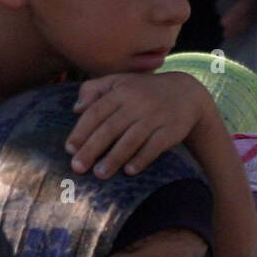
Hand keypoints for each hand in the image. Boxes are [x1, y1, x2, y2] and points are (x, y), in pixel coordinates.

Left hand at [66, 70, 208, 177]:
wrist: (186, 93)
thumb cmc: (144, 90)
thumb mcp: (119, 82)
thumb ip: (94, 89)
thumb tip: (76, 109)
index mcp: (121, 91)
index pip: (96, 112)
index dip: (82, 131)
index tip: (70, 149)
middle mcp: (137, 103)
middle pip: (110, 128)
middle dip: (92, 149)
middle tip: (78, 167)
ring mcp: (156, 117)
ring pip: (131, 139)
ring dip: (114, 158)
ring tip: (100, 174)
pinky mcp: (171, 130)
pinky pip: (155, 146)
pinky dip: (142, 159)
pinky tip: (130, 171)